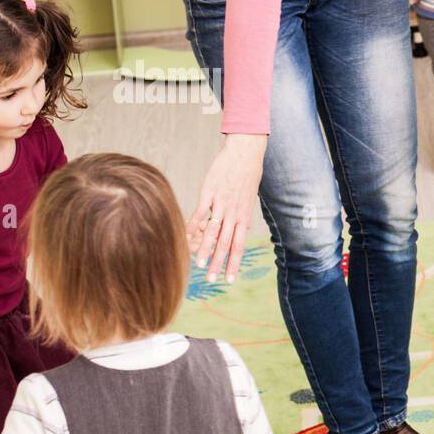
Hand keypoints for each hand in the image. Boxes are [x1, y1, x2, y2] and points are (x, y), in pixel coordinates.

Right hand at [187, 133, 267, 283]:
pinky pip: (199, 213)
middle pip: (226, 244)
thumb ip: (241, 215)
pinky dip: (192, 226)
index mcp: (243, 216)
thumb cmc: (247, 175)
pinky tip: (185, 238)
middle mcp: (233, 213)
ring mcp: (221, 203)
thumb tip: (238, 229)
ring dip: (205, 250)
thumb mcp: (248, 199)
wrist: (245, 153)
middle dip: (218, 264)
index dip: (234, 263)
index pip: (239, 245)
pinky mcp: (209, 193)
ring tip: (198, 265)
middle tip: (212, 280)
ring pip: (212, 232)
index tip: (230, 279)